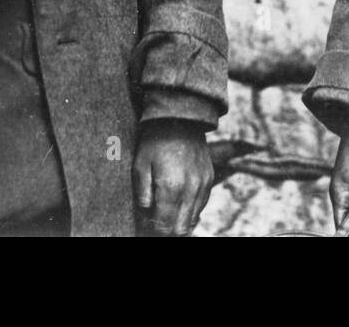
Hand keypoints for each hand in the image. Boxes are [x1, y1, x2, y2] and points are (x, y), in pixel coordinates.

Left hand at [132, 120, 213, 235]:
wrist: (181, 118)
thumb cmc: (155, 142)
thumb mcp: (140, 165)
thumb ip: (142, 194)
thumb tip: (146, 215)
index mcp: (171, 188)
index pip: (163, 226)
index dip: (153, 230)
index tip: (145, 227)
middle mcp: (190, 190)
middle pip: (180, 229)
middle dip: (166, 231)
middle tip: (154, 223)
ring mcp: (202, 185)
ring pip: (192, 220)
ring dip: (179, 223)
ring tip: (165, 215)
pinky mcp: (209, 179)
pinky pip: (201, 206)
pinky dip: (189, 211)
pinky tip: (178, 204)